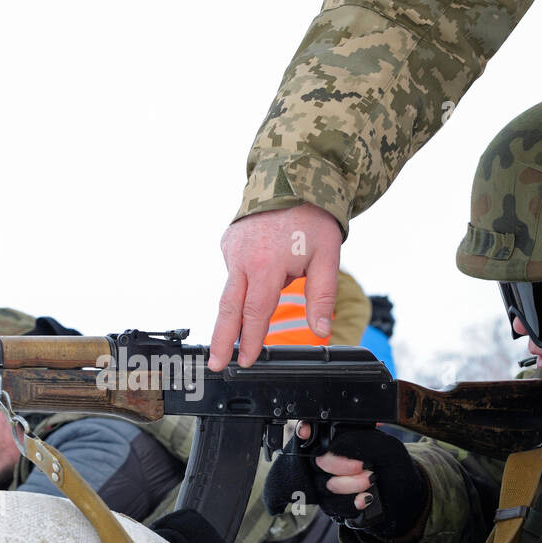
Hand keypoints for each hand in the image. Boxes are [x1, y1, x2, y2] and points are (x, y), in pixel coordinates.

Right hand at [210, 203, 342, 370]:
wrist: (292, 179)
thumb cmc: (312, 219)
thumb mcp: (327, 257)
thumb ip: (321, 297)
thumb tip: (321, 331)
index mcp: (267, 265)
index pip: (256, 313)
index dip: (251, 341)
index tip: (245, 361)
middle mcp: (242, 259)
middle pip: (228, 309)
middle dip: (221, 340)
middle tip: (214, 363)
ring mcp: (231, 250)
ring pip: (229, 292)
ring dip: (229, 318)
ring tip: (228, 341)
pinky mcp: (228, 243)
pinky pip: (233, 273)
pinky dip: (241, 285)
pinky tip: (255, 283)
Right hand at [263, 423, 428, 537]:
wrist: (405, 497)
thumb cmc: (394, 467)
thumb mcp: (386, 447)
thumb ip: (360, 442)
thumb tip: (334, 447)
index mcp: (338, 441)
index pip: (309, 433)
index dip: (302, 433)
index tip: (307, 432)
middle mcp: (327, 461)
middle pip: (314, 461)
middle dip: (337, 465)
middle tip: (363, 466)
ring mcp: (326, 484)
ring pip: (321, 485)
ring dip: (347, 485)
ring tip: (371, 481)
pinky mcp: (330, 505)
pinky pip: (330, 505)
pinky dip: (349, 502)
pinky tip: (366, 498)